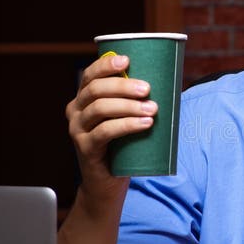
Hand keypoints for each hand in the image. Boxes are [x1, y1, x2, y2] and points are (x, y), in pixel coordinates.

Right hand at [65, 52, 157, 198]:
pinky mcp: (85, 148)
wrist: (107, 184)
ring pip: (100, 108)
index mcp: (83, 99)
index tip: (127, 60)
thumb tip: (168, 82)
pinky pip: (105, 132)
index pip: (90, 75)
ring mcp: (77, 130)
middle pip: (96, 90)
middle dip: (124, 86)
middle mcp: (75, 111)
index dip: (106, 65)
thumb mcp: (124, 120)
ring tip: (152, 109)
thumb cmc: (121, 147)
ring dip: (129, 105)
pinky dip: (127, 125)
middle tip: (147, 89)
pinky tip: (145, 124)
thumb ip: (134, 102)